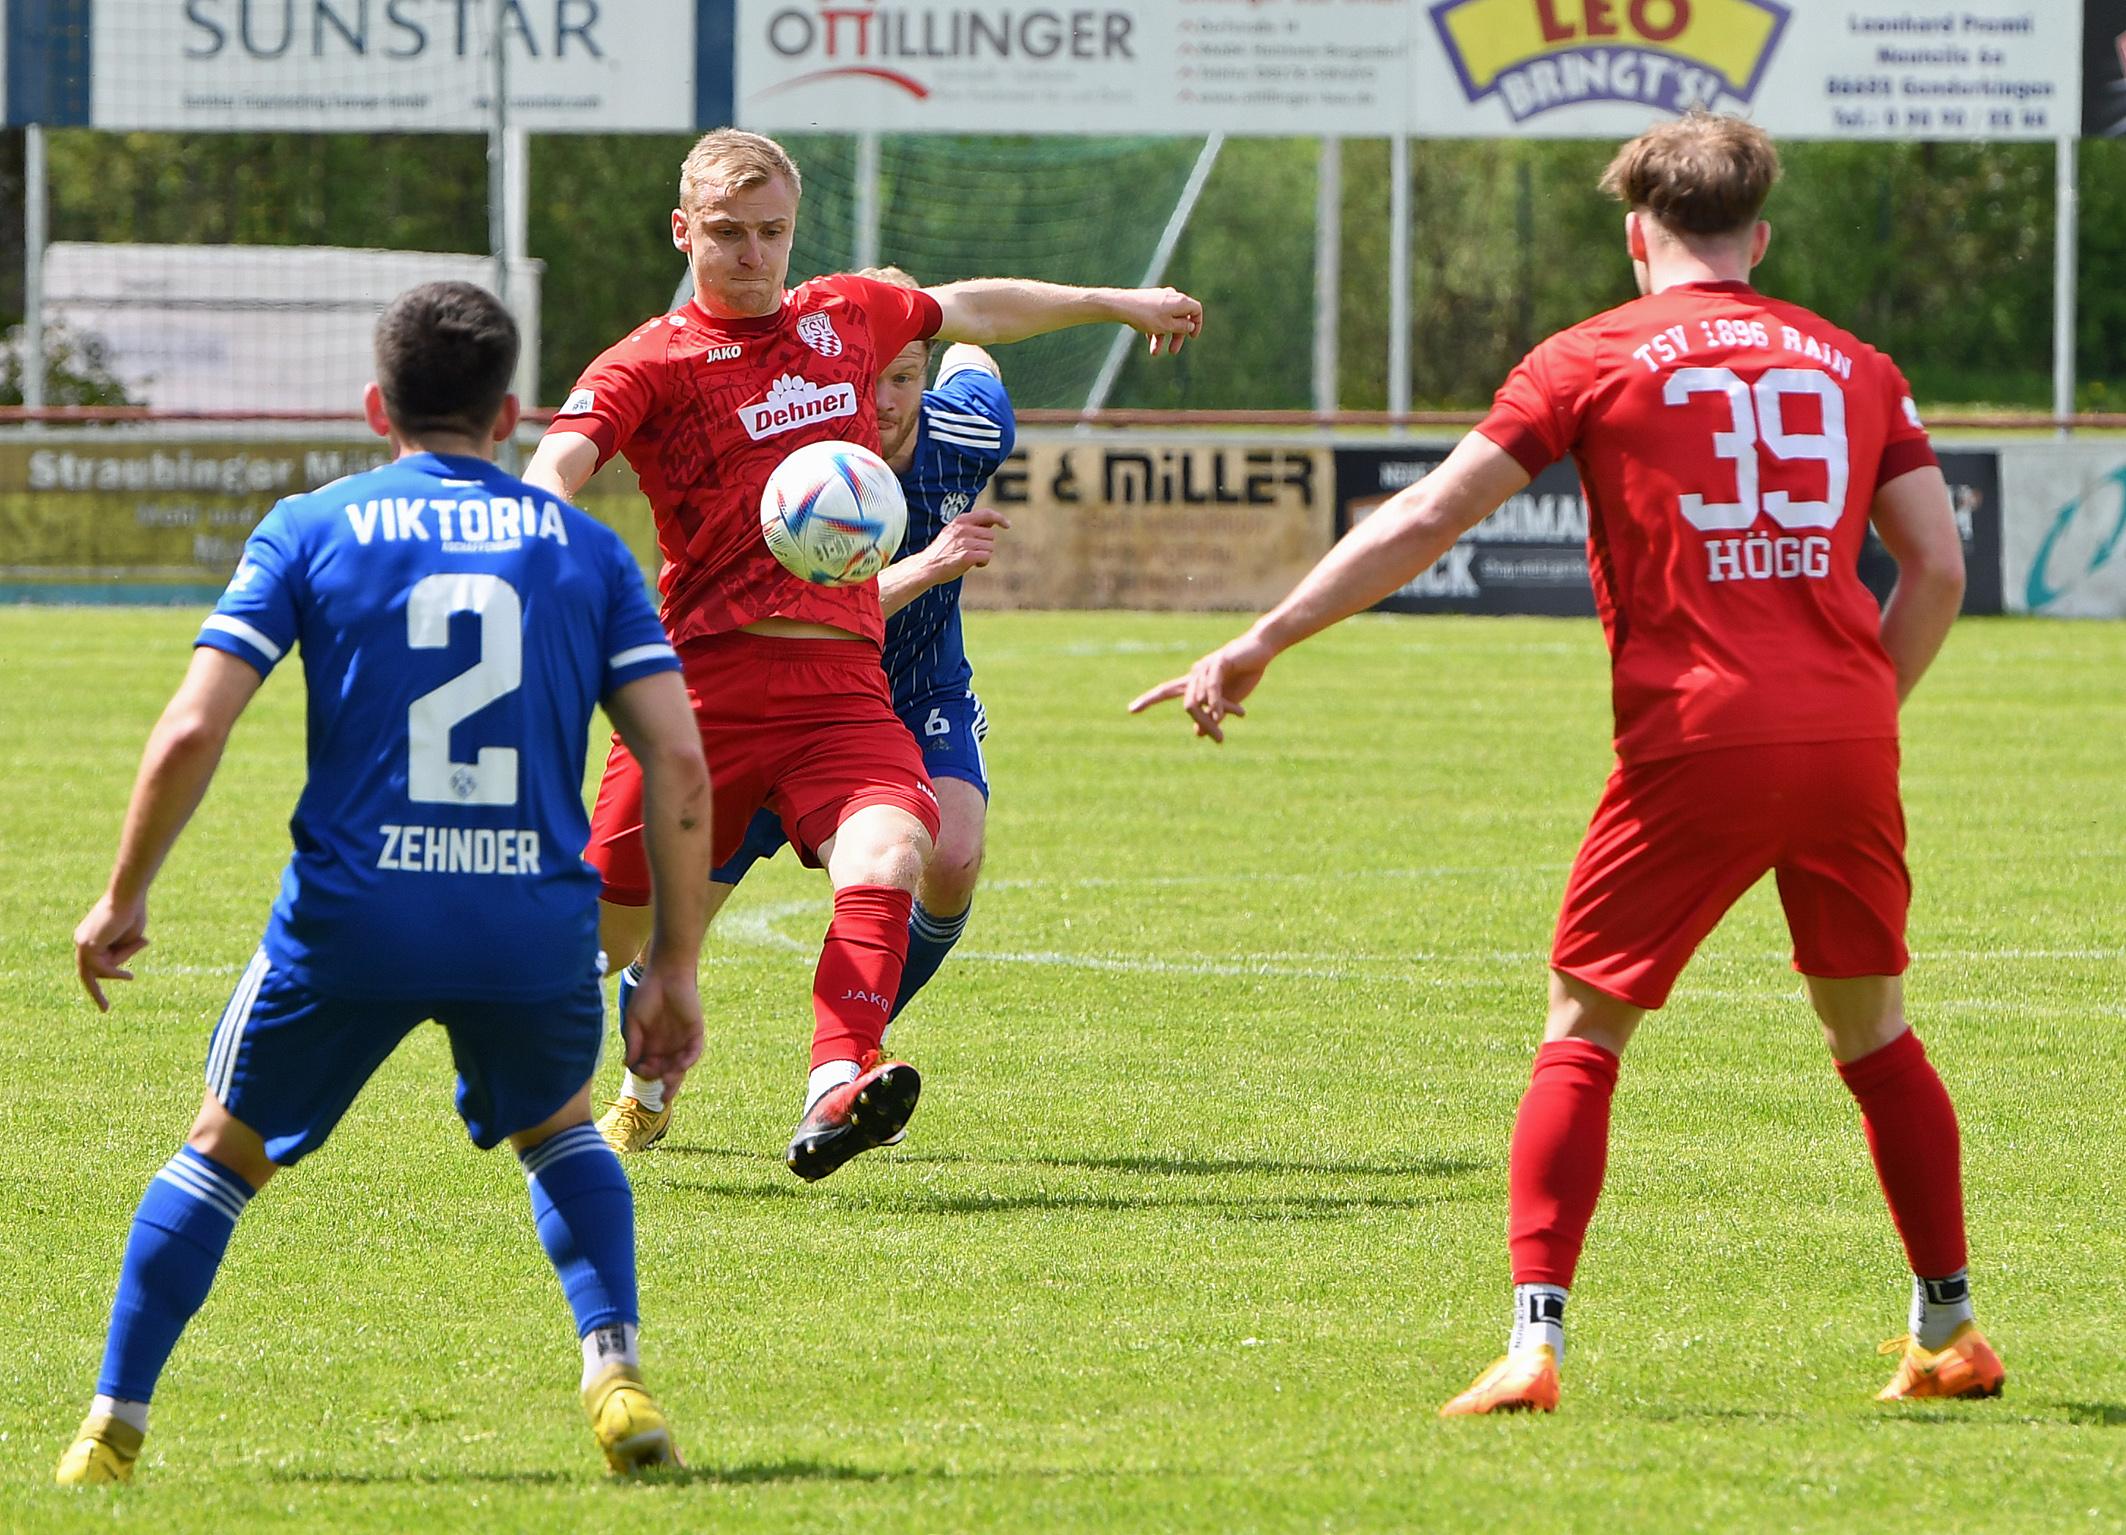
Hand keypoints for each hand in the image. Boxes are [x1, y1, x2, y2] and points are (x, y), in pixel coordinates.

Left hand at [75, 892, 149, 1010]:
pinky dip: (117, 971)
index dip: (107, 976)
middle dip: (96, 992)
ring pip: (102, 969)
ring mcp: (82, 944)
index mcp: (89, 938)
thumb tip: (122, 969)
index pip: (95, 964)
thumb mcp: (131, 938)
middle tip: (105, 1009)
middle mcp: (81, 941)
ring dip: (123, 962)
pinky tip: (128, 974)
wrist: (128, 895)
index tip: (122, 983)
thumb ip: (124, 953)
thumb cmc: (133, 911)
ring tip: (140, 941)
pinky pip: (104, 967)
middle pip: (91, 973)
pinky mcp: (88, 946)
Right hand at [622, 960, 704, 1093]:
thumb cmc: (646, 995)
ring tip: (668, 1082)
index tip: (639, 1070)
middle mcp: (667, 1047)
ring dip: (676, 1076)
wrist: (665, 975)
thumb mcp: (634, 1022)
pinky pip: (694, 1052)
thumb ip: (632, 1043)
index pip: (650, 1068)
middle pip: (668, 1073)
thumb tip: (628, 1065)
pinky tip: (680, 1066)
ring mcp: (682, 1041)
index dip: (646, 1073)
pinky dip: (688, 1060)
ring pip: (681, 1066)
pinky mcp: (695, 1033)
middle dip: (666, 1086)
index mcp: (651, 1046)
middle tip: (662, 1098)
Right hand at [924, 507, 1010, 581]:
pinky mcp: (967, 556)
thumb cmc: (942, 551)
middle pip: (990, 536)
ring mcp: (965, 542)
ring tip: (969, 558)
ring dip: (984, 555)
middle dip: (985, 545)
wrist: (927, 566)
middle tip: (972, 551)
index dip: (999, 518)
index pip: (986, 514)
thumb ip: (970, 526)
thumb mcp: (953, 532)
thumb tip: (991, 523)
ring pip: (990, 548)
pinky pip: (986, 557)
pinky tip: (972, 564)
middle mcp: (963, 529)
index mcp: (960, 521)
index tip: (1007, 525)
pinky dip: (982, 562)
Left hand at [1112, 286, 1203, 356]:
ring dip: (1163, 337)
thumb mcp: (1167, 326)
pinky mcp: (1149, 301)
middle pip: (1181, 318)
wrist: (1122, 305)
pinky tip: (1148, 340)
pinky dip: (1155, 329)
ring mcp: (1160, 298)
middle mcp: (1172, 296)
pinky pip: (1157, 317)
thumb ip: (1182, 327)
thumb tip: (1190, 325)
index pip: (1196, 310)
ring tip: (1154, 352)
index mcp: (1180, 301)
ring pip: (1167, 319)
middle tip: (1172, 352)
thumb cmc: (1146, 316)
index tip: (1192, 337)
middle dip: (1176, 336)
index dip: (1197, 324)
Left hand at [1128, 633, 1274, 743]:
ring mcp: (1205, 667)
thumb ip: (1214, 716)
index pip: (1166, 691)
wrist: (1261, 650)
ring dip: (1210, 720)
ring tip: (1221, 736)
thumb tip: (1197, 733)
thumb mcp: (1229, 701)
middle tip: (1219, 740)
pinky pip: (1212, 688)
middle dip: (1201, 724)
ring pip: (1197, 700)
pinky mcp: (1218, 663)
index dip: (1148, 699)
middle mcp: (1195, 674)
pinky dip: (1215, 703)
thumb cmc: (1245, 673)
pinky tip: (1220, 715)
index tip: (1131, 710)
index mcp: (1195, 682)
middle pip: (1187, 704)